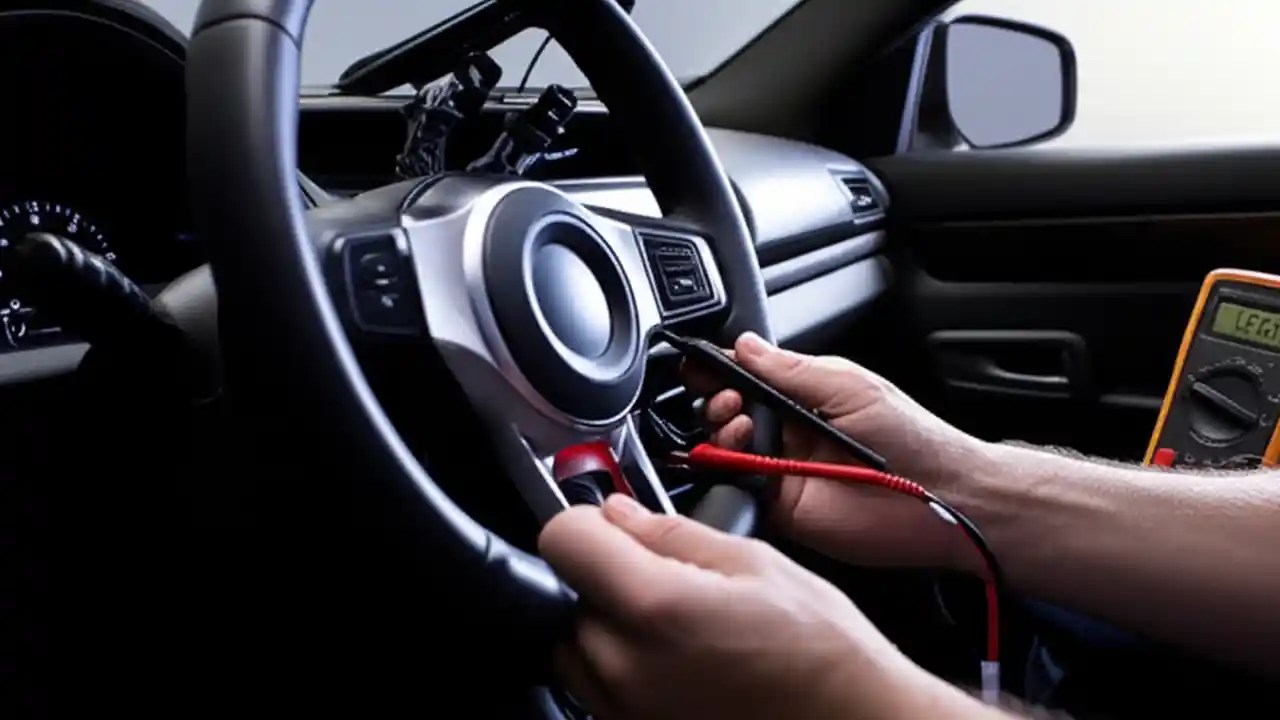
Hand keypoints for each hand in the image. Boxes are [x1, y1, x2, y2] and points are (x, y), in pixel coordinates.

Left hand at [539, 495, 992, 719]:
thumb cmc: (821, 651)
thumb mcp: (754, 563)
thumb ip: (672, 534)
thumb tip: (617, 512)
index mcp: (654, 606)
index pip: (561, 540)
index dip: (588, 521)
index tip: (615, 525)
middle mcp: (625, 666)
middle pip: (569, 592)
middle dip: (606, 575)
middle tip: (668, 578)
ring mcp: (624, 709)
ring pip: (577, 643)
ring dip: (609, 623)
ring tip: (677, 624)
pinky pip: (598, 687)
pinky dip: (622, 665)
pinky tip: (679, 660)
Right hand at [690, 333, 990, 571]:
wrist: (942, 497)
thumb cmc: (912, 438)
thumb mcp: (850, 386)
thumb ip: (792, 369)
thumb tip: (744, 345)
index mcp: (802, 398)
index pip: (747, 378)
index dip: (720, 370)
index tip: (699, 365)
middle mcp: (786, 434)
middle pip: (727, 414)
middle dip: (714, 400)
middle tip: (726, 399)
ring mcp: (780, 471)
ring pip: (725, 450)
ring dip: (719, 433)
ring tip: (738, 425)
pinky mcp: (779, 508)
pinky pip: (737, 489)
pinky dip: (725, 474)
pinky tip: (735, 459)